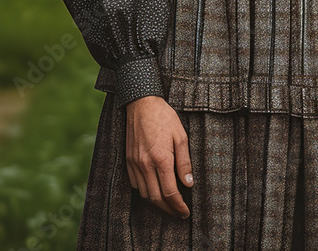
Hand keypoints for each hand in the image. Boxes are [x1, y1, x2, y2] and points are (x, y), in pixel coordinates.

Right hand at [125, 96, 192, 217]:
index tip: (186, 211)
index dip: (178, 205)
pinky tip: (155, 188)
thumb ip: (184, 161)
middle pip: (156, 198)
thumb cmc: (164, 118)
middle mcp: (145, 165)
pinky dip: (146, 191)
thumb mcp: (181, 136)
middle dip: (168, 209)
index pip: (170, 192)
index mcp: (161, 159)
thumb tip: (189, 183)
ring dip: (157, 202)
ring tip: (169, 203)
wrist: (141, 105)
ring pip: (145, 194)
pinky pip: (136, 185)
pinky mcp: (128, 161)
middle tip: (179, 213)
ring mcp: (134, 164)